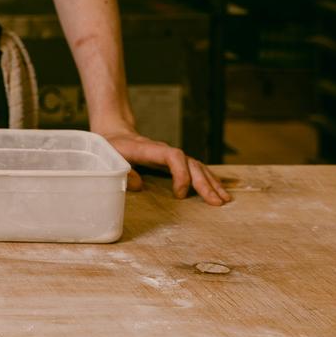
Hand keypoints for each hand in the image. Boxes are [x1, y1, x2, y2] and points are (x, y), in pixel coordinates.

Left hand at [99, 127, 229, 205]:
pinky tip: (220, 191)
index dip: (181, 174)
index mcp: (149, 149)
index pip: (173, 156)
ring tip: (225, 199)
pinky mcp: (174, 162)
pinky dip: (208, 180)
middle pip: (190, 163)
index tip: (180, 194)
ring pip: (197, 166)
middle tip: (216, 202)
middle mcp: (164, 151)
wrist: (115, 133)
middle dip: (205, 183)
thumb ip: (122, 171)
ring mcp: (171, 156)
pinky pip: (195, 169)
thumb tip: (139, 186)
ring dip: (211, 182)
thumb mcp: (110, 157)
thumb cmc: (111, 148)